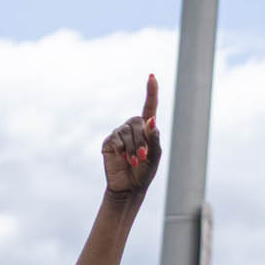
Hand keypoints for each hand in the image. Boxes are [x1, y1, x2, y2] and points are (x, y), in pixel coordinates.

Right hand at [101, 75, 161, 197]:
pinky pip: (116, 139)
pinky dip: (122, 150)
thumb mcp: (155, 155)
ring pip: (127, 132)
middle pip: (138, 122)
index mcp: (146, 128)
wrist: (128, 188)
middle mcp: (132, 128)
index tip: (151, 76)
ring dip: (133, 148)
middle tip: (143, 156)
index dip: (151, 91)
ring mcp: (119, 134)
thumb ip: (154, 138)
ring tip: (134, 160)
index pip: (149, 106)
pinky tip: (124, 159)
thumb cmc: (144, 172)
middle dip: (142, 140)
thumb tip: (151, 120)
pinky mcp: (109, 142)